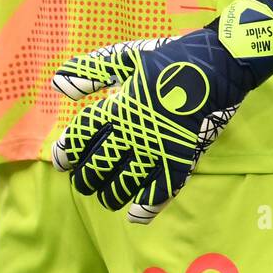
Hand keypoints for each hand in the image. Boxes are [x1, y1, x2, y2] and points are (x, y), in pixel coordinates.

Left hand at [51, 0, 272, 222]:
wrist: (214, 68)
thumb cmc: (168, 60)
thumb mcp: (126, 57)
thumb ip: (91, 71)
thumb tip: (58, 84)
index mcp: (118, 107)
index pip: (82, 136)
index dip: (68, 151)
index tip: (61, 161)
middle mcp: (133, 132)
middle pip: (97, 166)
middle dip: (85, 178)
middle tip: (83, 180)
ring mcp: (157, 149)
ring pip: (123, 185)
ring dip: (108, 194)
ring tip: (105, 194)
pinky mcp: (180, 161)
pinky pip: (160, 193)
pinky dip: (145, 208)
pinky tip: (134, 214)